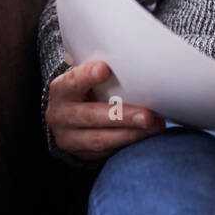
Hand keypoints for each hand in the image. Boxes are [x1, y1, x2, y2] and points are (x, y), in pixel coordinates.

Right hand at [45, 60, 165, 161]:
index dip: (86, 76)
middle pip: (90, 116)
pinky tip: (146, 135)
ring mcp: (69, 138)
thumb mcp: (86, 77)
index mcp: (61, 90)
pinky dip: (128, 143)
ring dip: (130, 134)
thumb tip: (134, 60)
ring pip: (100, 139)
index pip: (72, 82)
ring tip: (154, 127)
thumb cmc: (86, 90)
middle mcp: (60, 115)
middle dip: (121, 116)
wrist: (68, 117)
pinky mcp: (82, 154)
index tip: (105, 68)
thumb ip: (102, 71)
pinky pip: (107, 152)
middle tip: (147, 115)